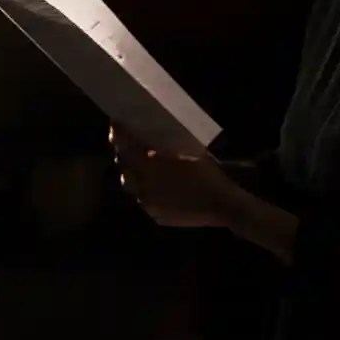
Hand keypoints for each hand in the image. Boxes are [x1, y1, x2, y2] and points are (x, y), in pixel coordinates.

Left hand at [108, 122, 237, 227]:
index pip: (124, 147)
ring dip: (132, 173)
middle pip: (123, 167)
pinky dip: (144, 189)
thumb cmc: (207, 174)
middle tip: (127, 142)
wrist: (222, 205)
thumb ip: (164, 145)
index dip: (118, 134)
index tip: (116, 123)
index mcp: (150, 167)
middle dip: (123, 153)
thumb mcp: (186, 151)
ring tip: (139, 163)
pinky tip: (154, 184)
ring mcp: (148, 204)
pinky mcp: (156, 216)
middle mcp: (143, 187)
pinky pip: (144, 200)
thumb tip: (149, 136)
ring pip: (131, 186)